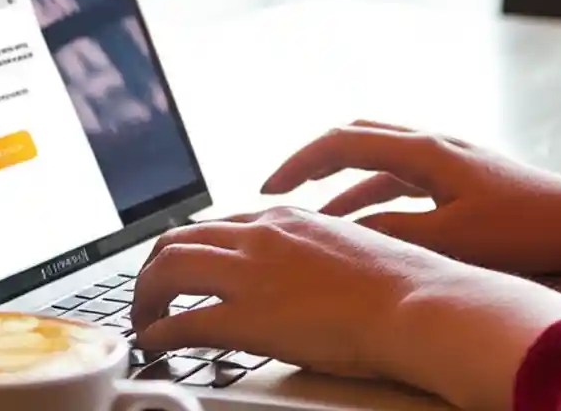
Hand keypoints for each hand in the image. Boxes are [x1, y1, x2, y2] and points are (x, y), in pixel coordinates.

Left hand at [132, 207, 560, 409]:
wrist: (415, 303)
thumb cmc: (403, 286)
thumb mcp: (353, 249)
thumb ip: (319, 254)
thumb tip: (313, 275)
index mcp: (288, 218)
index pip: (221, 224)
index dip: (196, 247)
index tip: (190, 266)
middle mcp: (260, 235)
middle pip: (180, 237)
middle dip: (156, 265)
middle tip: (152, 292)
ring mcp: (248, 272)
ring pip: (166, 268)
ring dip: (146, 294)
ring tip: (145, 318)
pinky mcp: (243, 316)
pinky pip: (180, 320)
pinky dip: (158, 331)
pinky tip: (156, 342)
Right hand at [262, 121, 560, 274]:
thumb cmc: (529, 232)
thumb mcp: (450, 240)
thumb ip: (392, 232)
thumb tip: (341, 231)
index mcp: (426, 151)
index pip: (342, 142)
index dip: (298, 164)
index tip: (268, 189)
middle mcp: (435, 145)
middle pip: (356, 138)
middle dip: (313, 164)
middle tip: (281, 192)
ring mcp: (452, 159)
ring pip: (381, 161)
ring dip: (345, 185)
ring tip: (316, 217)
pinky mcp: (468, 178)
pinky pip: (406, 179)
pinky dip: (377, 196)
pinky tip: (372, 223)